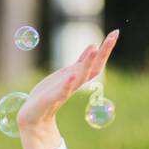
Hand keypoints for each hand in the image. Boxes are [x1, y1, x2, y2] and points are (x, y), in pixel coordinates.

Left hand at [16, 29, 118, 148]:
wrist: (33, 116)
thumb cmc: (49, 93)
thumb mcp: (65, 74)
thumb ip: (79, 63)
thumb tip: (94, 46)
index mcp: (77, 78)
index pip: (96, 63)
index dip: (106, 49)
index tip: (116, 32)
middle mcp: (74, 84)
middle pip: (93, 68)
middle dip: (103, 52)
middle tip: (113, 36)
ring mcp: (63, 92)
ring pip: (79, 78)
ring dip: (87, 63)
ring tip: (95, 49)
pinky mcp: (51, 100)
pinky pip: (62, 92)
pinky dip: (68, 84)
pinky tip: (72, 76)